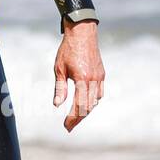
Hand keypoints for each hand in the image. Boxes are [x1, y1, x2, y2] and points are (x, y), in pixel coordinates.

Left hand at [53, 18, 103, 132]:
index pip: (79, 106)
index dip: (72, 118)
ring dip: (86, 110)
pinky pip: (99, 92)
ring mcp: (99, 77)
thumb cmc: (68, 50)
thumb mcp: (59, 68)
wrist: (82, 32)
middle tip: (69, 126)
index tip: (66, 126)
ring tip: (75, 116)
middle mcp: (93, 80)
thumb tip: (57, 105)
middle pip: (88, 107)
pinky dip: (92, 100)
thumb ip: (60, 88)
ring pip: (95, 101)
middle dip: (78, 118)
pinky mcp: (102, 74)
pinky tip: (85, 103)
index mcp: (82, 79)